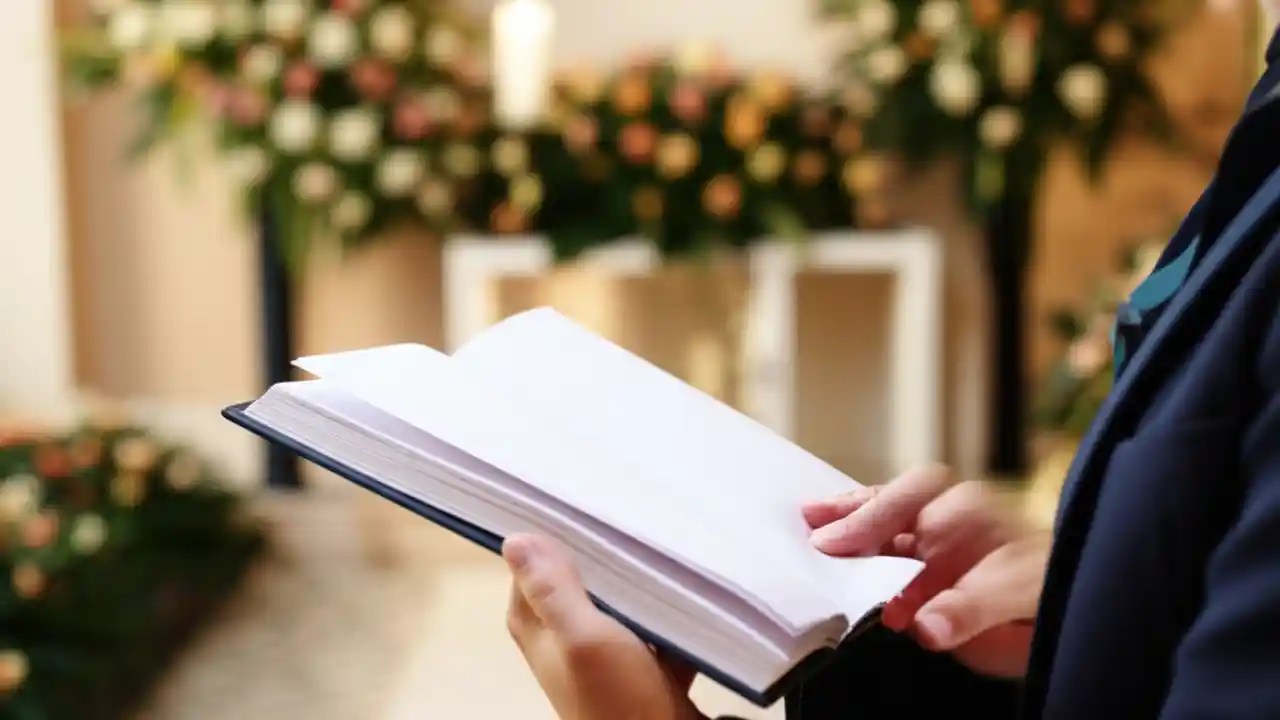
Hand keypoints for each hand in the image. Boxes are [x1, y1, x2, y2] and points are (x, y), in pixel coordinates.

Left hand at [503, 534, 705, 719]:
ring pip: (617, 593)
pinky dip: (664, 608)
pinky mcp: (637, 660)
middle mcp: (562, 632)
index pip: (534, 557)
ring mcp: (601, 647)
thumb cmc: (618, 699)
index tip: (592, 505)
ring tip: (663, 546)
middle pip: (580, 572)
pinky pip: (650, 619)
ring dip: (639, 577)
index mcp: (537, 623)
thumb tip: (514, 539)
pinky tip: (683, 585)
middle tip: (634, 518)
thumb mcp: (583, 638)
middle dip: (607, 550)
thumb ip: (551, 590)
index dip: (560, 531)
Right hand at [803, 465, 1049, 677]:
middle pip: (888, 504)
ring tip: (813, 543)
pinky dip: (864, 575)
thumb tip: (927, 626)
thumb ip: (971, 609)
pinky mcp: (926, 576)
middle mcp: (946, 521)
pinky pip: (886, 567)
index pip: (911, 496)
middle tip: (809, 523)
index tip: (838, 543)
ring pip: (882, 532)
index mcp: (969, 509)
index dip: (871, 516)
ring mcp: (934, 548)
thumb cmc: (1050, 592)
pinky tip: (846, 588)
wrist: (1062, 619)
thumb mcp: (1017, 596)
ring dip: (849, 537)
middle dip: (847, 512)